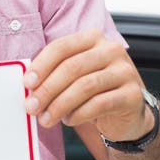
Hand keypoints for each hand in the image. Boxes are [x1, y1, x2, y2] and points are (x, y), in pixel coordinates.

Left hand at [23, 29, 150, 140]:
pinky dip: (79, 114)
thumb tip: (28, 85)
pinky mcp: (133, 94)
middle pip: (72, 67)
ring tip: (46, 118)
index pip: (62, 47)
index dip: (41, 65)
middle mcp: (111, 50)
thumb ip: (54, 73)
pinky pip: (100, 104)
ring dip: (60, 105)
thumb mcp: (74, 77)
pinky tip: (68, 121)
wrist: (127, 115)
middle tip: (31, 106)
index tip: (27, 84)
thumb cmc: (95, 92)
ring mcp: (125, 71)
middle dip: (47, 89)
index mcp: (93, 38)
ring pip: (85, 86)